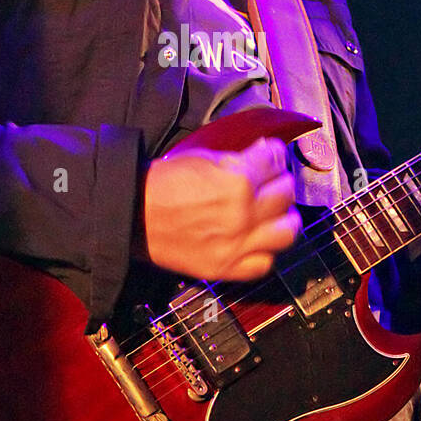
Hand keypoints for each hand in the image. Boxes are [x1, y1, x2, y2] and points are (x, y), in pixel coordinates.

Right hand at [137, 136, 301, 280]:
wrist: (133, 214)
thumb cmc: (162, 185)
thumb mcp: (203, 158)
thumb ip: (238, 159)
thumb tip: (263, 155)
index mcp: (238, 182)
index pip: (276, 160)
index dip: (274, 153)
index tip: (271, 155)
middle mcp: (243, 215)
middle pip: (286, 194)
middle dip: (280, 181)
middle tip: (272, 180)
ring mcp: (237, 244)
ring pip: (286, 232)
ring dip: (284, 218)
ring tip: (276, 213)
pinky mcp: (226, 267)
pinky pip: (264, 264)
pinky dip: (266, 252)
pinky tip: (259, 240)